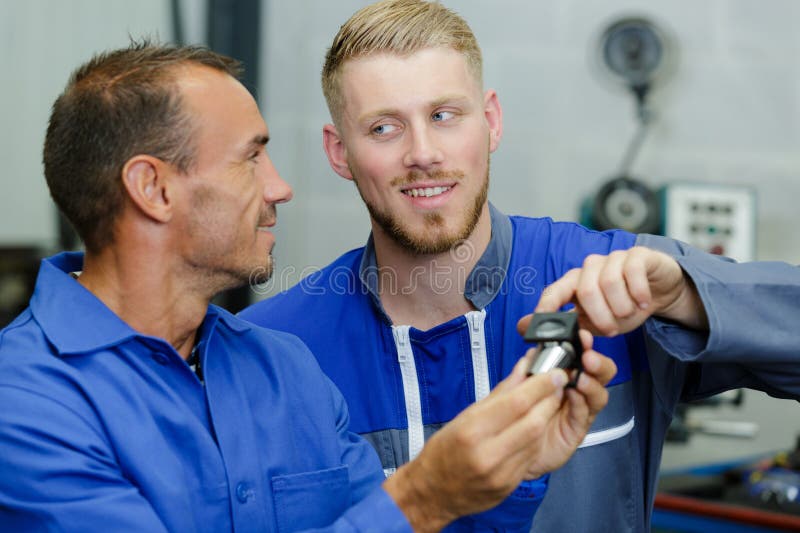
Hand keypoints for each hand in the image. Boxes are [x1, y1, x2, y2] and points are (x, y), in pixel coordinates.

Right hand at [383, 332, 615, 531]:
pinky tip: (536, 428)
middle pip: (533, 422)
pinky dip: (537, 439)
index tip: (554, 374)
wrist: (432, 492)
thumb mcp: (463, 417)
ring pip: (537, 440)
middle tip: (559, 384)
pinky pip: (531, 457)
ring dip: (547, 418)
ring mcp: (501, 474)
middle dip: (550, 400)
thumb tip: (523, 370)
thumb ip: (498, 395)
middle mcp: (487, 454)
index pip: (516, 403)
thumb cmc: (443, 451)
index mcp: (472, 431)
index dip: (540, 386)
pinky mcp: (509, 486)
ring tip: (550, 403)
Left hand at [518, 330, 615, 477]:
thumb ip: (525, 372)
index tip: (582, 336)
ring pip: (598, 393)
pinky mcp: (577, 428)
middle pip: (600, 373)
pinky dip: (582, 402)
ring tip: (581, 377)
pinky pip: (586, 413)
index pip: (581, 356)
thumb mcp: (516, 390)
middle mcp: (576, 390)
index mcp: (563, 376)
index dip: (584, 345)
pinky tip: (574, 395)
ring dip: (592, 382)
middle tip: (588, 357)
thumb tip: (532, 352)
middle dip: (597, 362)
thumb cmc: (518, 415)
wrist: (511, 449)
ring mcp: (579, 409)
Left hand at [519, 247, 706, 336]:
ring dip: (621, 307)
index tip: (545, 324)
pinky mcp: (637, 255)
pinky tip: (643, 303)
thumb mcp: (593, 322)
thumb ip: (565, 326)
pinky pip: (633, 272)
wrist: (659, 291)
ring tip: (628, 314)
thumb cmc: (623, 305)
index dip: (547, 306)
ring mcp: (614, 258)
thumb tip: (524, 327)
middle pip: (586, 290)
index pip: (554, 291)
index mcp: (575, 283)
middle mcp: (590, 267)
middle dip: (600, 317)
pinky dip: (639, 294)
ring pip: (609, 283)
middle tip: (610, 331)